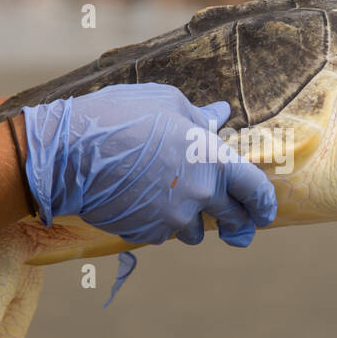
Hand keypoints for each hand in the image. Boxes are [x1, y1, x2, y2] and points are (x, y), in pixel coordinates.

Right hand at [20, 83, 277, 246]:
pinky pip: (162, 234)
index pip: (254, 190)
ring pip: (194, 231)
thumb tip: (220, 115)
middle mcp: (199, 194)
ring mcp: (173, 218)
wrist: (70, 152)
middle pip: (231, 217)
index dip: (264, 204)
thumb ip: (199, 118)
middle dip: (235, 220)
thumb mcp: (166, 103)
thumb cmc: (120, 116)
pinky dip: (157, 222)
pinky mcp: (147, 234)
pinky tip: (138, 201)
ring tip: (170, 200)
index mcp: (212, 159)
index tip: (266, 213)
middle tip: (235, 224)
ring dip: (191, 220)